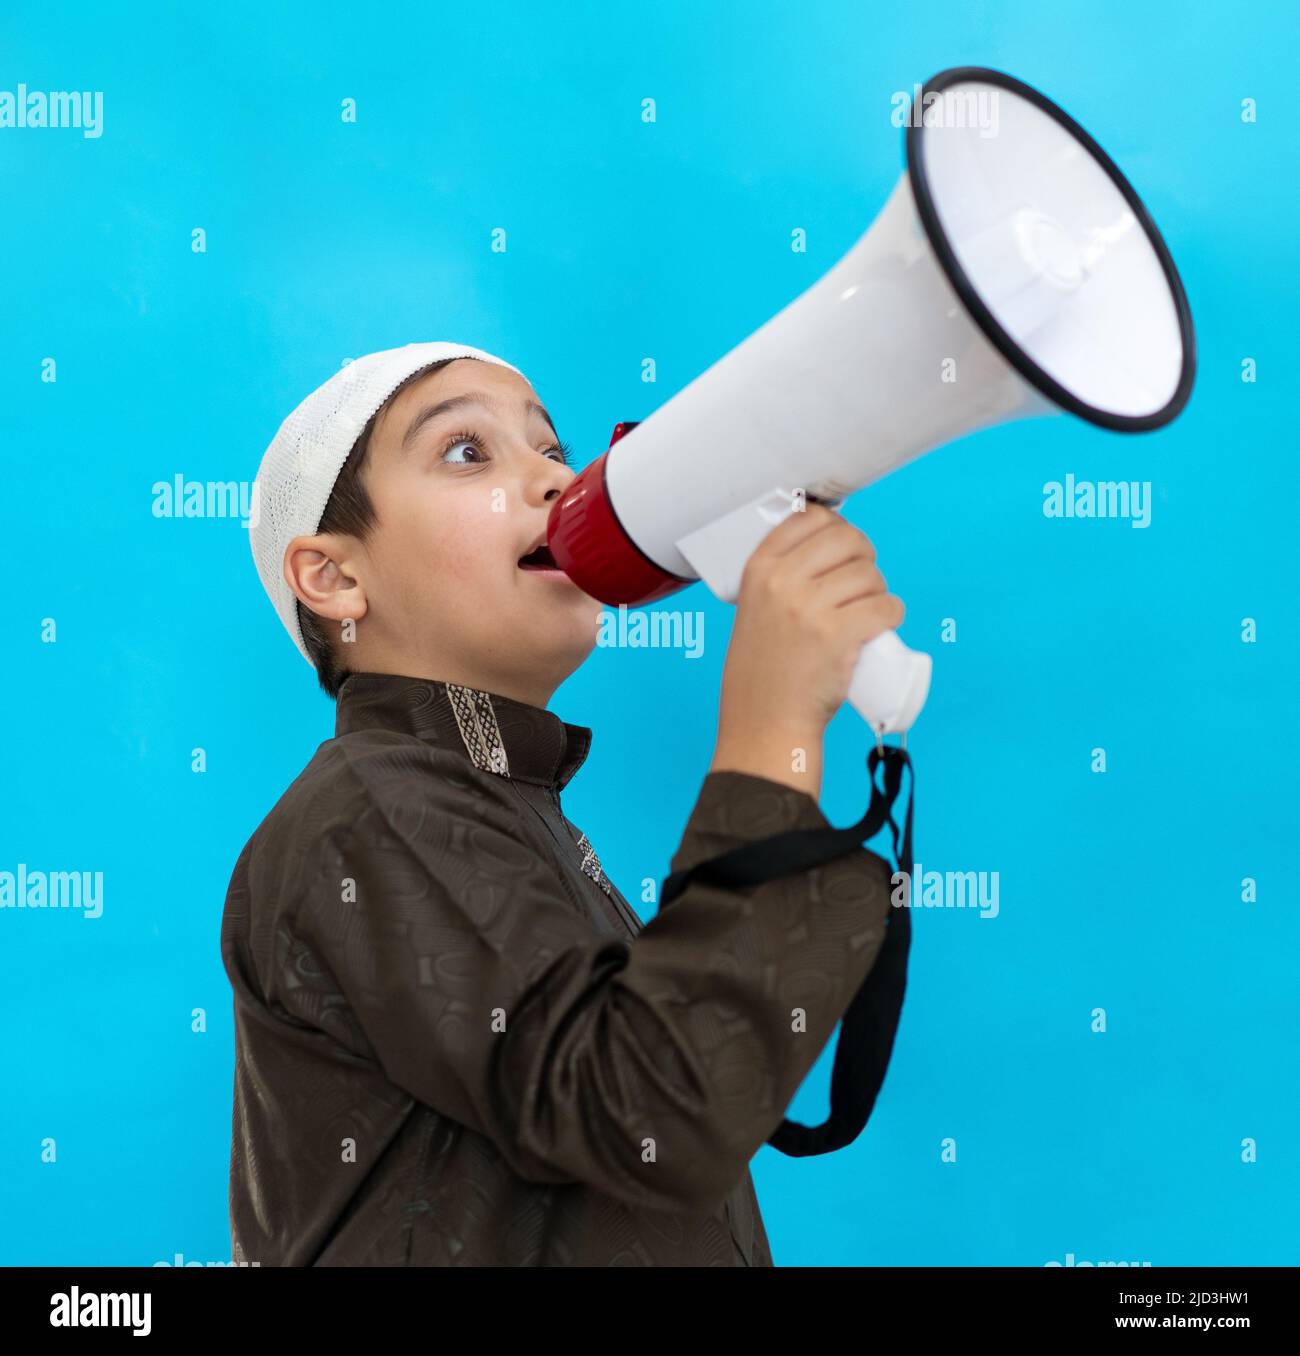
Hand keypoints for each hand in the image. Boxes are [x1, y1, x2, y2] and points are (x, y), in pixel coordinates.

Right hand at [709, 503, 904, 799]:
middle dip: (865, 557)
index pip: (809, 517)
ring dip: (879, 592)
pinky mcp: (838, 636)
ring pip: (870, 575)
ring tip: (866, 614)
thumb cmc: (763, 670)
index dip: (836, 526)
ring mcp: (809, 608)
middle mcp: (782, 582)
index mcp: (759, 569)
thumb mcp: (754, 609)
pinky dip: (892, 614)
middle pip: (847, 539)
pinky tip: (882, 624)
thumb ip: (781, 577)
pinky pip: (885, 607)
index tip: (843, 546)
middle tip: (863, 582)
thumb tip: (830, 543)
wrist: (764, 721)